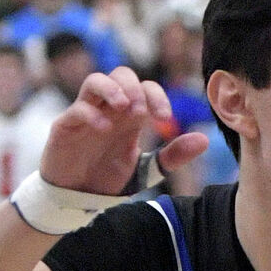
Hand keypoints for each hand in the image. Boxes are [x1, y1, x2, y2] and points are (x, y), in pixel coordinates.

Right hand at [39, 65, 206, 195]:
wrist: (79, 195)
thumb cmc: (109, 176)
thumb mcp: (149, 169)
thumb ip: (173, 155)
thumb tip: (204, 140)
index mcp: (129, 116)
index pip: (144, 87)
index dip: (156, 95)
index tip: (165, 118)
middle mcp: (108, 109)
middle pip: (120, 74)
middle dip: (135, 87)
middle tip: (144, 111)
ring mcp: (85, 114)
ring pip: (94, 81)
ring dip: (112, 89)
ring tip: (125, 107)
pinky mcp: (66, 126)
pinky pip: (76, 109)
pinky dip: (91, 114)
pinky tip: (105, 129)